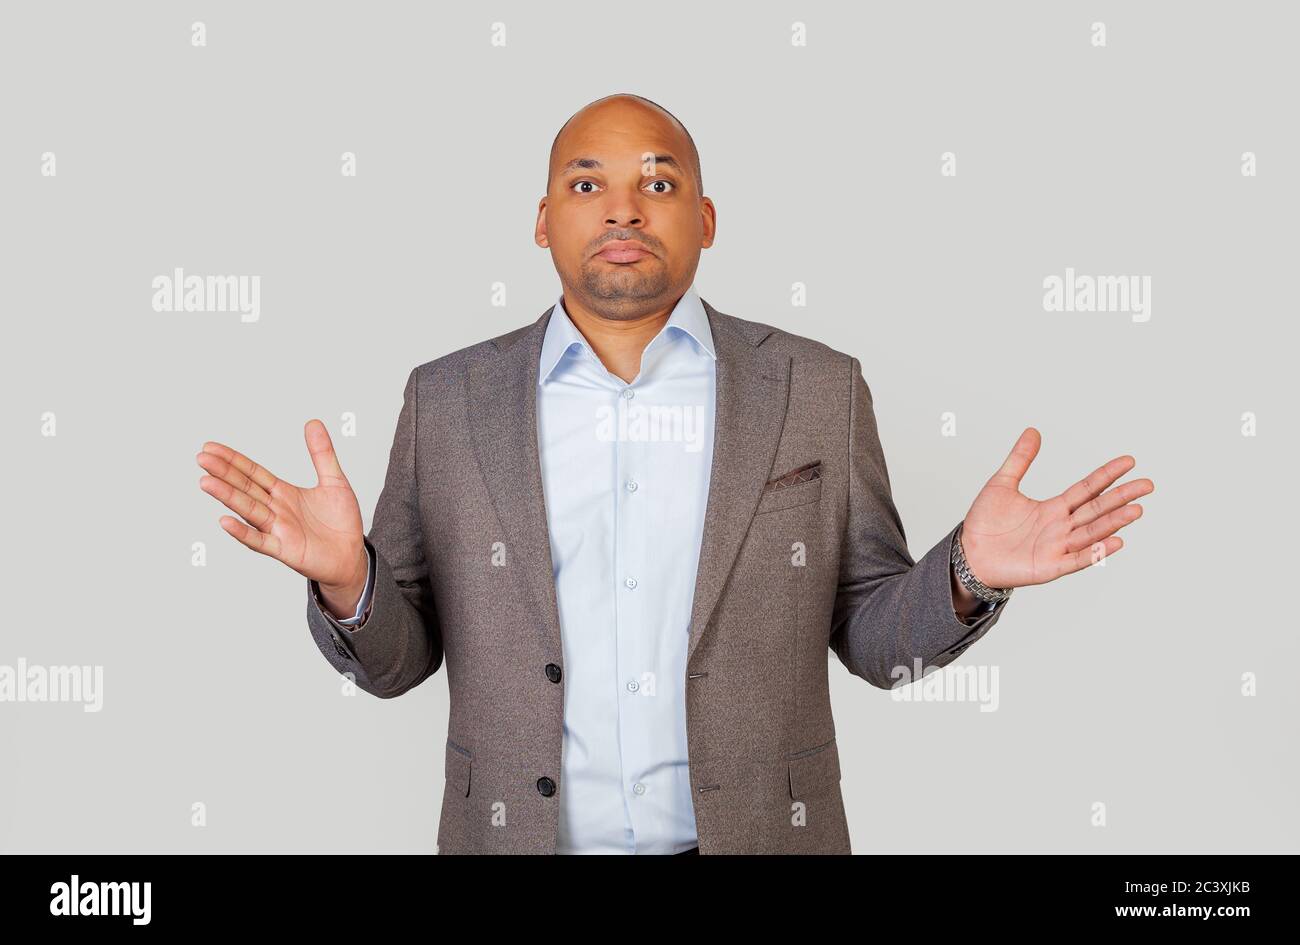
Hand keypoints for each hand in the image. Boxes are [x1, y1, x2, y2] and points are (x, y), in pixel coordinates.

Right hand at [196, 420, 366, 591]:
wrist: (351, 556)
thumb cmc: (340, 522)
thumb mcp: (334, 481)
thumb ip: (322, 453)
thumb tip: (313, 422)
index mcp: (283, 493)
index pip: (253, 473)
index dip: (233, 460)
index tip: (210, 447)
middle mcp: (276, 510)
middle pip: (245, 488)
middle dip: (224, 473)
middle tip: (201, 458)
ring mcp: (278, 530)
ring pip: (248, 510)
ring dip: (227, 497)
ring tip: (205, 482)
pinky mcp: (285, 549)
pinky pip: (260, 541)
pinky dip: (243, 532)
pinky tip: (225, 521)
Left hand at [958, 428, 1152, 589]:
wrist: (968, 554)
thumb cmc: (985, 523)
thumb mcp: (1001, 484)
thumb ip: (1020, 460)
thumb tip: (1033, 431)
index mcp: (1053, 508)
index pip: (1087, 488)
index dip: (1107, 475)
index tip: (1129, 461)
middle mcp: (1061, 527)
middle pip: (1097, 509)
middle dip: (1122, 497)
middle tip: (1148, 484)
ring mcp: (1057, 548)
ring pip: (1092, 532)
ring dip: (1114, 522)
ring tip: (1137, 510)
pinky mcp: (1049, 567)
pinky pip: (1077, 559)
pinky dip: (1095, 552)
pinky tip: (1115, 542)